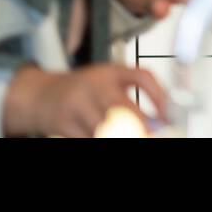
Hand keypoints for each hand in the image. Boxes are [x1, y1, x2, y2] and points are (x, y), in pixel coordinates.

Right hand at [5, 64, 167, 137]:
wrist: (41, 96)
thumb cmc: (82, 89)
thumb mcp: (108, 80)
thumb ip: (132, 93)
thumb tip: (161, 120)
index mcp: (110, 72)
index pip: (141, 76)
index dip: (160, 96)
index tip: (170, 115)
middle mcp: (94, 84)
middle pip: (124, 108)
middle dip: (142, 126)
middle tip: (153, 134)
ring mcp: (77, 104)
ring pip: (106, 130)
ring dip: (120, 136)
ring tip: (130, 134)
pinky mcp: (63, 124)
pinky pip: (88, 139)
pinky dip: (100, 140)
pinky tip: (105, 136)